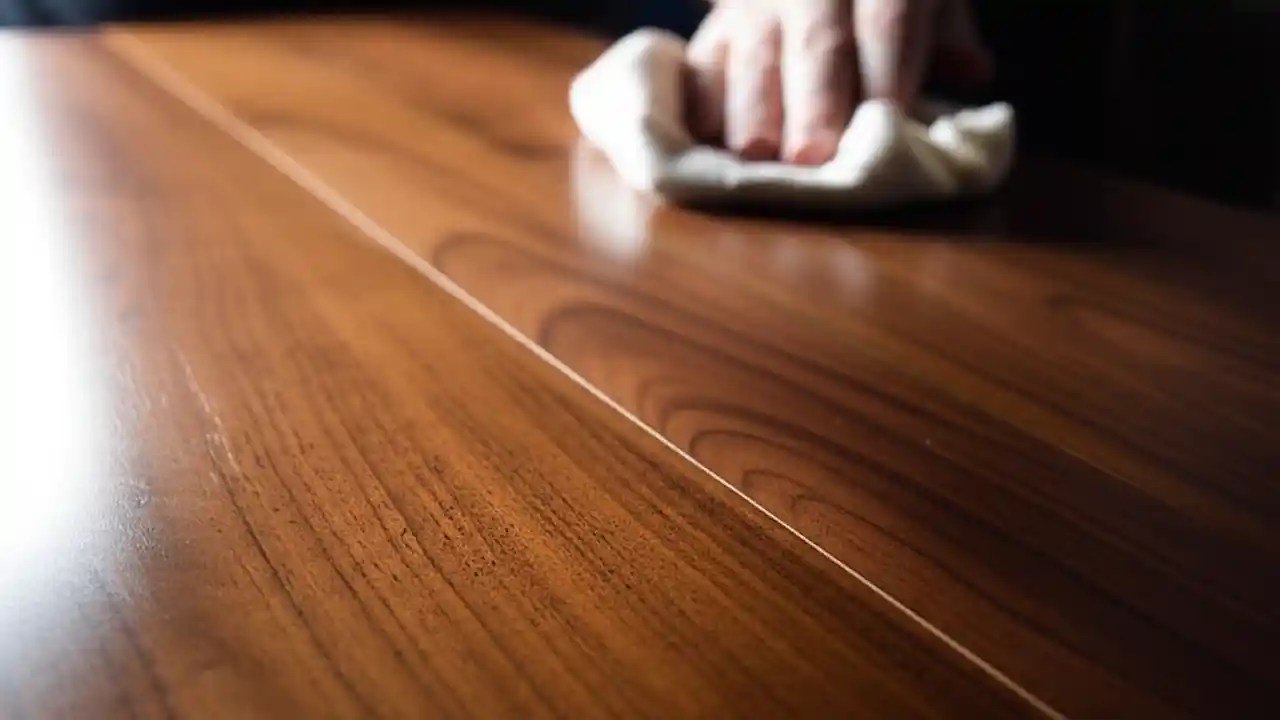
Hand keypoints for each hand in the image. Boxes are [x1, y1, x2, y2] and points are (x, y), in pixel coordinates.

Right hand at [684, 0, 991, 163]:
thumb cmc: (879, 4)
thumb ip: (945, 34)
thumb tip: (973, 71)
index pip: (885, 16)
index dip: (890, 64)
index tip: (890, 113)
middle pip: (816, 39)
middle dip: (814, 97)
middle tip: (812, 153)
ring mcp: (753, 8)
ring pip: (752, 53)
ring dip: (751, 108)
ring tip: (753, 155)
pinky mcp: (713, 36)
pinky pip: (700, 64)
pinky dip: (701, 102)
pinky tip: (703, 138)